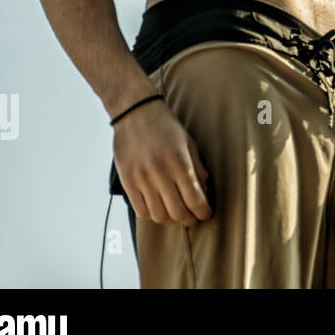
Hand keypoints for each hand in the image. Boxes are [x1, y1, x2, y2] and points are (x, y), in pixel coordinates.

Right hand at [113, 98, 212, 226]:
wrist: (136, 113)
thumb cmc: (166, 127)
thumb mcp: (189, 143)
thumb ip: (197, 168)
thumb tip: (204, 192)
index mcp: (179, 162)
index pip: (194, 199)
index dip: (203, 212)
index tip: (207, 214)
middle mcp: (160, 173)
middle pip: (177, 211)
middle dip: (189, 220)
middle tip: (194, 219)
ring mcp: (141, 178)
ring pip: (159, 214)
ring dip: (171, 221)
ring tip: (178, 216)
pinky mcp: (127, 181)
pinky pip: (141, 209)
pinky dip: (153, 215)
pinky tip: (160, 210)